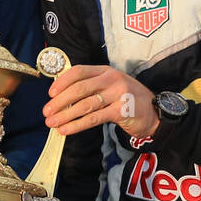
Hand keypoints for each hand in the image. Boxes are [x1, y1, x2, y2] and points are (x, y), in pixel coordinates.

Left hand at [43, 63, 157, 139]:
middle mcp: (112, 79)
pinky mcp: (121, 111)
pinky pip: (94, 119)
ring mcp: (118, 94)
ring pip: (85, 105)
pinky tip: (65, 130)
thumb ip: (90, 88)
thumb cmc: (126, 100)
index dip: (62, 82)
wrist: (153, 113)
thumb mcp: (110, 86)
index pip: (79, 71)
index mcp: (105, 71)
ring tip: (51, 123)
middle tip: (46, 112)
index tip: (50, 93)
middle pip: (79, 89)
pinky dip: (76, 125)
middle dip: (59, 101)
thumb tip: (61, 98)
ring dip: (65, 115)